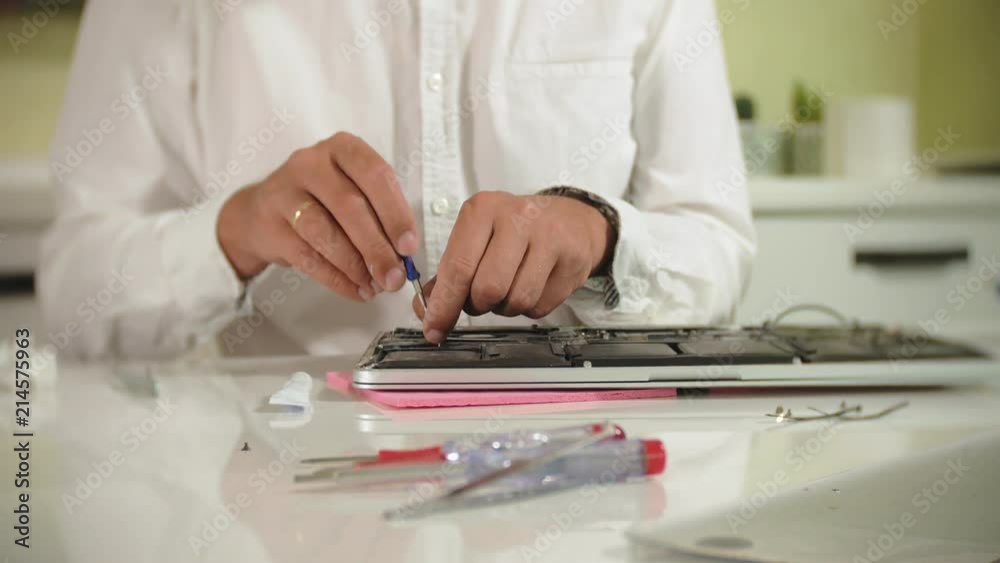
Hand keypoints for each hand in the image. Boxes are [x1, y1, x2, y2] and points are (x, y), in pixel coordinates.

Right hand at [217, 132, 417, 301]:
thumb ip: (380, 215)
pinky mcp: (270, 224)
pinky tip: (354, 289)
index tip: (409, 246)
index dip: (396, 213)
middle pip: (350, 206)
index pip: (376, 175)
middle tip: (394, 277)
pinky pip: (306, 256)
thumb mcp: (352, 190)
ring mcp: (285, 192)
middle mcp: (310, 163)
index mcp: (342, 148)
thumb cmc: (322, 200)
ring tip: (374, 286)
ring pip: (324, 231)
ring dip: (355, 265)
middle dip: (377, 247)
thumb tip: (404, 255)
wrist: (260, 213)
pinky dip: (334, 278)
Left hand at [414, 191, 614, 342]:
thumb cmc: (515, 231)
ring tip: (509, 288)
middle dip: (479, 305)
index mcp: (483, 209)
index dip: (444, 305)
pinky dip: (530, 308)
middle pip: (488, 288)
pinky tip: (533, 286)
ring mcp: (549, 237)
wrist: (571, 221)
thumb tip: (426, 309)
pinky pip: (541, 307)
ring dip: (506, 307)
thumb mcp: (477, 238)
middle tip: (481, 298)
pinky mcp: (573, 259)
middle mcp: (517, 218)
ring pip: (516, 301)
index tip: (434, 328)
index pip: (458, 267)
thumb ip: (448, 273)